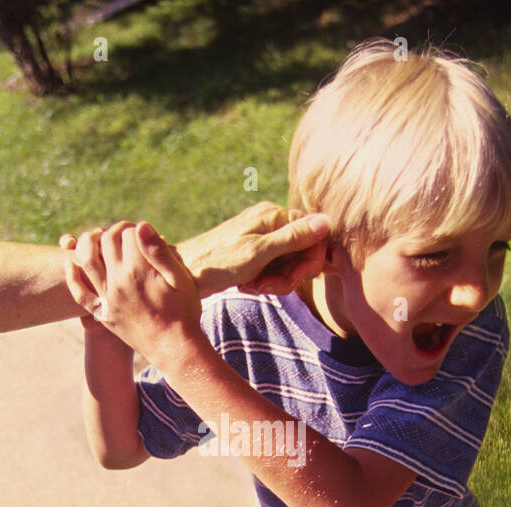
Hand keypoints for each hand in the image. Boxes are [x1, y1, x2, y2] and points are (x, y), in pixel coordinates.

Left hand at [65, 220, 201, 364]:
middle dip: (114, 231)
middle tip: (124, 234)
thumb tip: (141, 225)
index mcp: (138, 270)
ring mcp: (107, 298)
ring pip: (87, 260)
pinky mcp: (103, 313)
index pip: (127, 234)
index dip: (134, 229)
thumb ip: (159, 251)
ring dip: (88, 243)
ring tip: (97, 237)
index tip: (141, 232)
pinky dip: (72, 276)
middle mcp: (118, 281)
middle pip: (106, 242)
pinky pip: (79, 292)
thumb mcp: (179, 278)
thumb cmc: (183, 311)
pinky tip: (70, 264)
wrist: (174, 347)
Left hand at [176, 201, 329, 296]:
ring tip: (254, 286)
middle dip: (290, 276)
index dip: (310, 262)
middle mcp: (271, 221)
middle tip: (267, 287)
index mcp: (274, 215)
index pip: (315, 236)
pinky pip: (275, 268)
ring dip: (276, 282)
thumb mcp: (259, 252)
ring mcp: (263, 236)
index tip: (293, 280)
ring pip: (290, 264)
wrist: (184, 275)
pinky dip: (266, 281)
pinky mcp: (256, 252)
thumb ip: (293, 237)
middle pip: (303, 252)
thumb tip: (326, 221)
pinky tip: (249, 285)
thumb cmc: (218, 263)